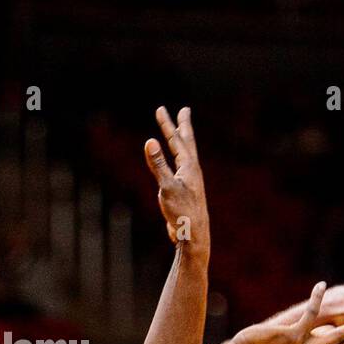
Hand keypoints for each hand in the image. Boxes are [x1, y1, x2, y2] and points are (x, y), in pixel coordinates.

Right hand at [144, 106, 209, 255]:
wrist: (193, 234)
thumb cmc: (181, 211)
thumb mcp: (166, 187)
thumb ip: (158, 164)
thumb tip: (150, 141)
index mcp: (189, 166)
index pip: (176, 140)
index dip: (167, 124)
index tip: (160, 109)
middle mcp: (192, 170)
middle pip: (187, 142)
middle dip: (183, 126)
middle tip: (184, 110)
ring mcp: (190, 181)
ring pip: (185, 155)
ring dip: (181, 141)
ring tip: (180, 132)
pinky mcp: (185, 191)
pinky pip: (180, 167)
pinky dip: (177, 158)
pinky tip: (175, 163)